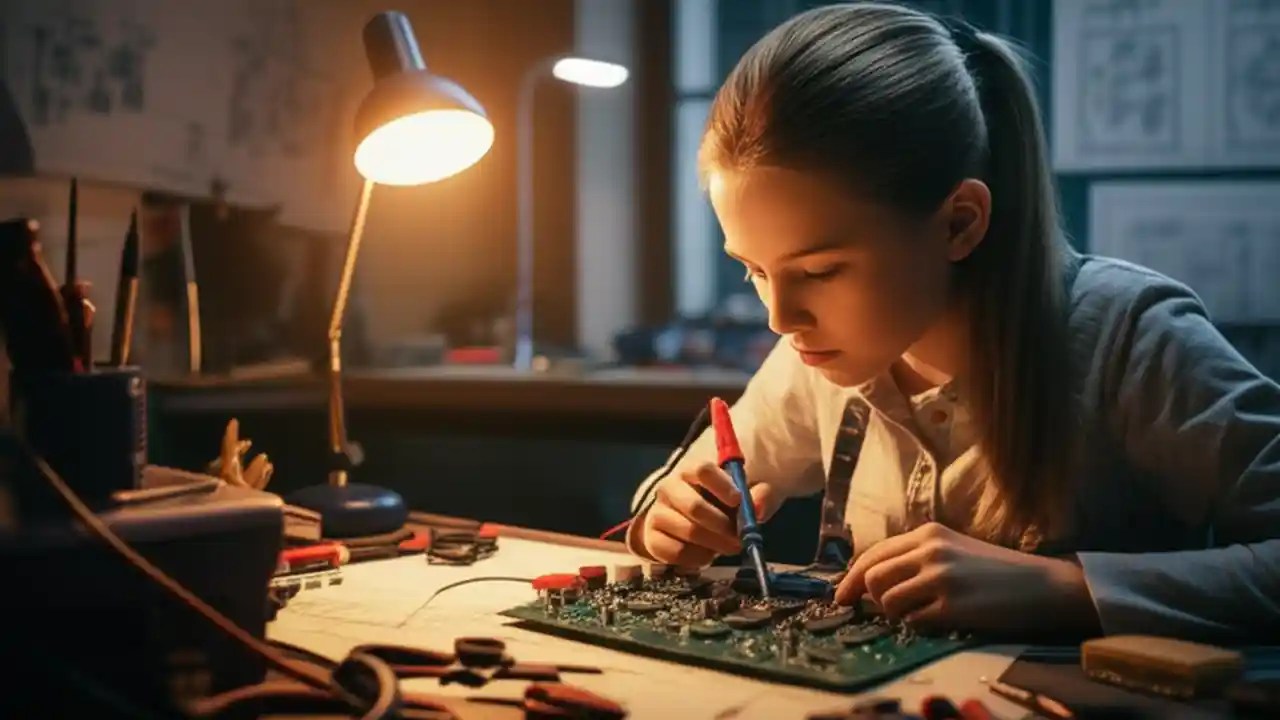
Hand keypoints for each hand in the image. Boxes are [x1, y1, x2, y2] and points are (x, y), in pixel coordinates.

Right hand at [639, 461, 781, 566]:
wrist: (686, 525)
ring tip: (729, 547)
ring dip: (715, 544)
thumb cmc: (719, 504)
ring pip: (688, 531)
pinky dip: (698, 558)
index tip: (738, 500)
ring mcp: (657, 513)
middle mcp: (668, 488)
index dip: (722, 485)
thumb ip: (757, 496)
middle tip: (739, 538)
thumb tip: (758, 506)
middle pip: (695, 505)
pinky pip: (677, 552)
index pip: (702, 470)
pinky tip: (709, 555)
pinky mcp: (652, 538)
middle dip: (722, 525)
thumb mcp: (742, 495)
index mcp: (690, 471)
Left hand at [834, 522, 1098, 634]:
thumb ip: (916, 558)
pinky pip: (913, 622)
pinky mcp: (953, 606)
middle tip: (881, 610)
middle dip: (870, 598)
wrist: (1044, 586)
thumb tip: (875, 583)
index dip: (851, 578)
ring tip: (919, 614)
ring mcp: (940, 578)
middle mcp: (930, 551)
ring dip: (895, 614)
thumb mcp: (954, 548)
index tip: (841, 597)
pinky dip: (918, 626)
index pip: (873, 554)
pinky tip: (938, 621)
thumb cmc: (998, 570)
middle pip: (872, 577)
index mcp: (928, 533)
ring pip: (888, 601)